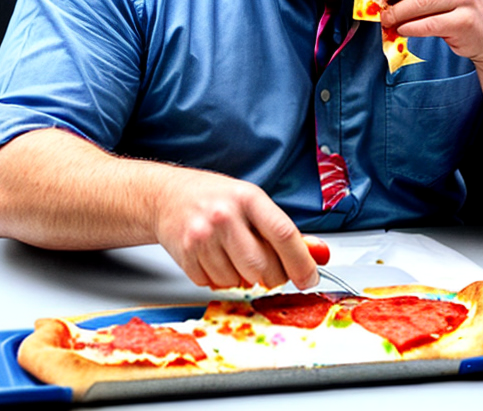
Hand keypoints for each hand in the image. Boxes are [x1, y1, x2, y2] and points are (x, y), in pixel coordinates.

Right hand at [152, 166, 319, 290]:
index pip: (283, 234)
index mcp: (247, 197)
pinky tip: (215, 257)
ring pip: (239, 281)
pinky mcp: (185, 256)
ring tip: (233, 254)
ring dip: (243, 278)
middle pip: (262, 266)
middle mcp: (224, 215)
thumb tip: (317, 253)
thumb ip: (282, 230)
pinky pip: (216, 285)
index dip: (301, 262)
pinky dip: (221, 279)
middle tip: (266, 265)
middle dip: (271, 275)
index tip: (309, 278)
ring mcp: (202, 236)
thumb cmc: (213, 197)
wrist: (165, 196)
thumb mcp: (252, 202)